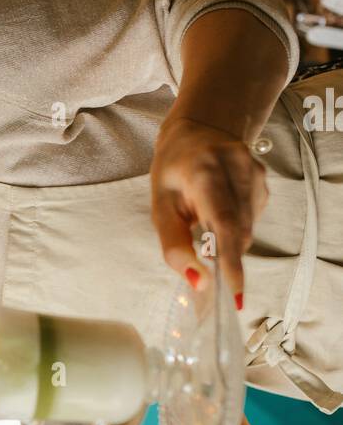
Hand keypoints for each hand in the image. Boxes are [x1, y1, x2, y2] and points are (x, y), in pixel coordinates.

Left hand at [150, 115, 268, 301]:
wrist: (196, 132)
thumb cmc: (173, 172)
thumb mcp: (160, 207)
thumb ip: (174, 246)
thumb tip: (198, 282)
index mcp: (204, 170)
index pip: (224, 222)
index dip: (230, 260)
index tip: (234, 293)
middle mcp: (236, 167)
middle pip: (240, 231)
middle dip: (225, 254)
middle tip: (205, 254)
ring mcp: (255, 171)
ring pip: (248, 228)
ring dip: (228, 237)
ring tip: (205, 216)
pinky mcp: (264, 179)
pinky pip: (252, 218)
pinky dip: (236, 224)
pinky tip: (220, 207)